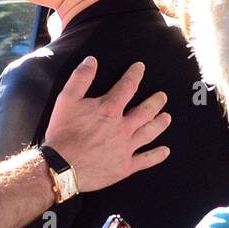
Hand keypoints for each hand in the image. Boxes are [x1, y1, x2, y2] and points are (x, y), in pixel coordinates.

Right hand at [42, 59, 170, 192]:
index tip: (140, 68)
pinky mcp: (125, 166)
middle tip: (162, 97)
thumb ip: (80, 79)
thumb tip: (91, 60)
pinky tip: (165, 151)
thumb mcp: (66, 100)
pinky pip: (146, 160)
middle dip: (156, 102)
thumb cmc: (62, 133)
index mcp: (109, 109)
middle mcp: (123, 127)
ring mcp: (126, 147)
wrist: (61, 166)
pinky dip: (157, 155)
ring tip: (167, 118)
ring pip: (149, 133)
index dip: (135, 75)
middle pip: (145, 111)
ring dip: (160, 124)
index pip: (127, 86)